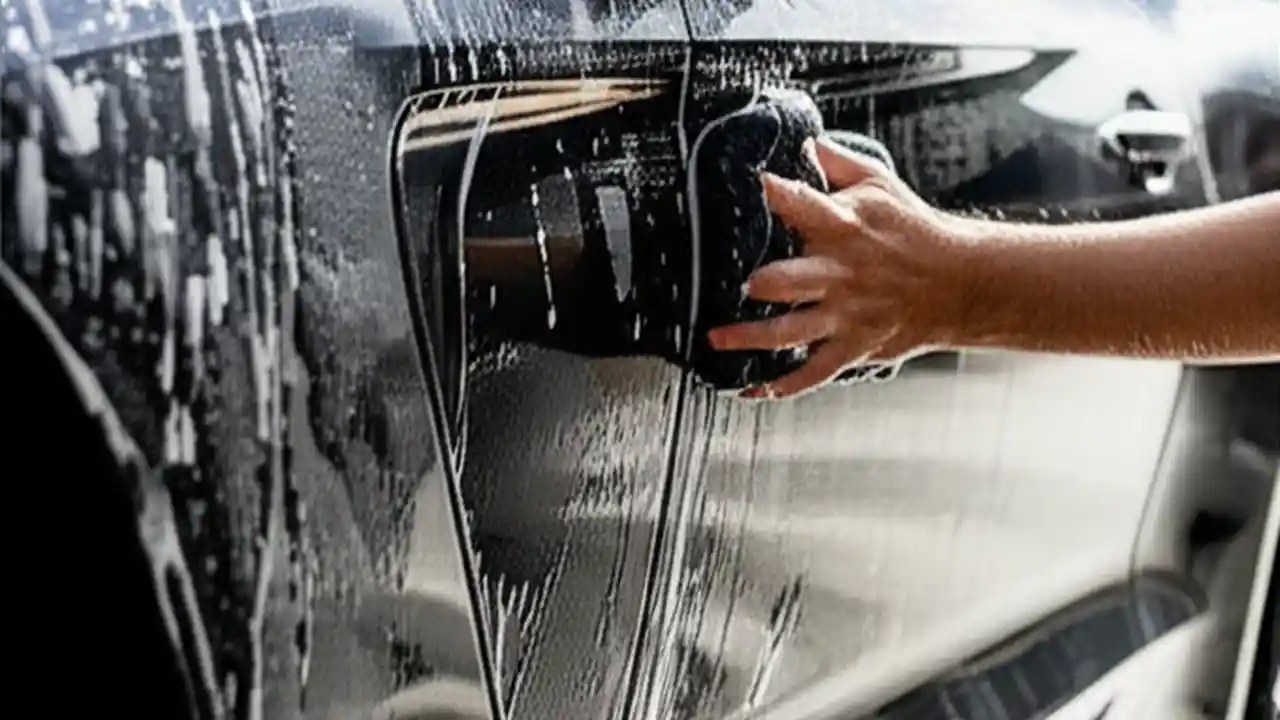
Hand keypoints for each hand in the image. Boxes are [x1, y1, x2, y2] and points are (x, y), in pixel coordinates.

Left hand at [707, 135, 973, 398]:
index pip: (803, 205)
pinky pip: (813, 373)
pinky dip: (783, 385)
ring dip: (750, 337)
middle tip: (737, 283)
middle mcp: (840, 274)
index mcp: (844, 227)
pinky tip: (752, 389)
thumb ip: (838, 162)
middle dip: (760, 283)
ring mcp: (846, 315)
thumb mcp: (880, 184)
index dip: (776, 194)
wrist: (960, 282)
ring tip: (716, 338)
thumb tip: (804, 140)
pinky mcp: (853, 347)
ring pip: (790, 331)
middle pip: (789, 280)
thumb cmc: (913, 230)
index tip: (753, 186)